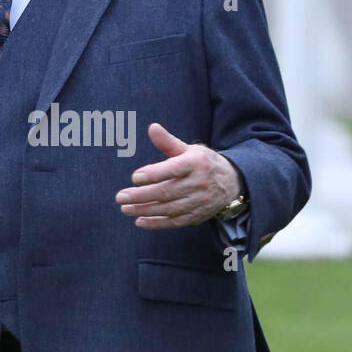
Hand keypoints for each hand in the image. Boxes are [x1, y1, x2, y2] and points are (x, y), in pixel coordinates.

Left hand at [115, 123, 240, 229]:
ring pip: (168, 208)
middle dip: (141, 196)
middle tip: (120, 197)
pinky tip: (140, 221)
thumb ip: (168, 142)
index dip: (154, 174)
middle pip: (167, 191)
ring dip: (144, 210)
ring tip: (125, 208)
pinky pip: (175, 222)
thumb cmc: (202, 162)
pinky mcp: (197, 216)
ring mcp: (199, 201)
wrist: (231, 182)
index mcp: (196, 163)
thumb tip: (152, 128)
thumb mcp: (189, 149)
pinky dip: (156, 223)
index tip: (135, 177)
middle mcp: (199, 183)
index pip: (173, 169)